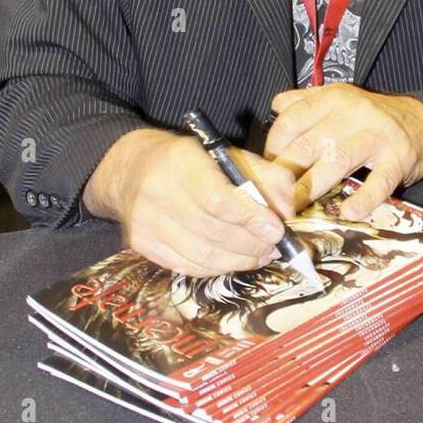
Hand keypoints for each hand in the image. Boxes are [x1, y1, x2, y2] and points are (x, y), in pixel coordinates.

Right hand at [85, 128, 296, 276]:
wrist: (133, 168)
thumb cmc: (190, 161)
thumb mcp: (227, 154)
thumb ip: (264, 175)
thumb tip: (288, 208)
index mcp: (180, 162)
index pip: (217, 199)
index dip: (250, 218)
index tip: (277, 229)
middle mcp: (156, 192)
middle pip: (212, 232)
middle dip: (252, 244)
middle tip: (275, 246)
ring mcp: (145, 222)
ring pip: (202, 255)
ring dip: (240, 261)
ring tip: (261, 254)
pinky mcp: (142, 245)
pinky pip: (187, 267)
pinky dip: (218, 268)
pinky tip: (235, 260)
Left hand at [265, 84, 422, 220]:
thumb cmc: (373, 117)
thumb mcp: (340, 99)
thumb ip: (306, 102)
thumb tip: (275, 106)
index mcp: (333, 98)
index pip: (292, 120)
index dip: (273, 148)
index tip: (266, 171)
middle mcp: (353, 112)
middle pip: (309, 144)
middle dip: (285, 175)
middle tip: (272, 198)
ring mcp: (377, 135)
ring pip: (337, 161)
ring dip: (312, 187)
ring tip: (295, 208)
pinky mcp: (399, 157)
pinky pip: (379, 180)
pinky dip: (364, 199)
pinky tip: (349, 212)